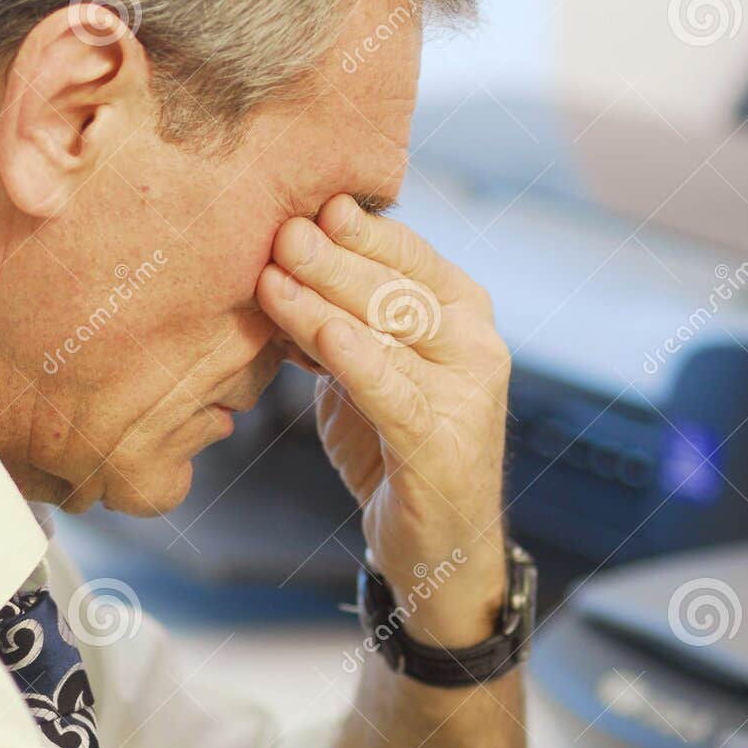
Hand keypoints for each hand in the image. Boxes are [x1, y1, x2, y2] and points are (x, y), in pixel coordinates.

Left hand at [256, 195, 510, 646]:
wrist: (436, 546)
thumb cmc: (395, 446)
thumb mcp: (362, 370)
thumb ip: (337, 320)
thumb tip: (280, 261)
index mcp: (461, 312)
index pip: (408, 253)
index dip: (356, 228)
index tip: (305, 202)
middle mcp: (475, 344)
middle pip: (395, 286)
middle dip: (332, 258)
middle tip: (279, 232)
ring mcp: (467, 395)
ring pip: (390, 333)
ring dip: (324, 302)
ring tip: (272, 277)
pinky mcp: (443, 447)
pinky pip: (394, 393)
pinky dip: (356, 361)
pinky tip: (320, 335)